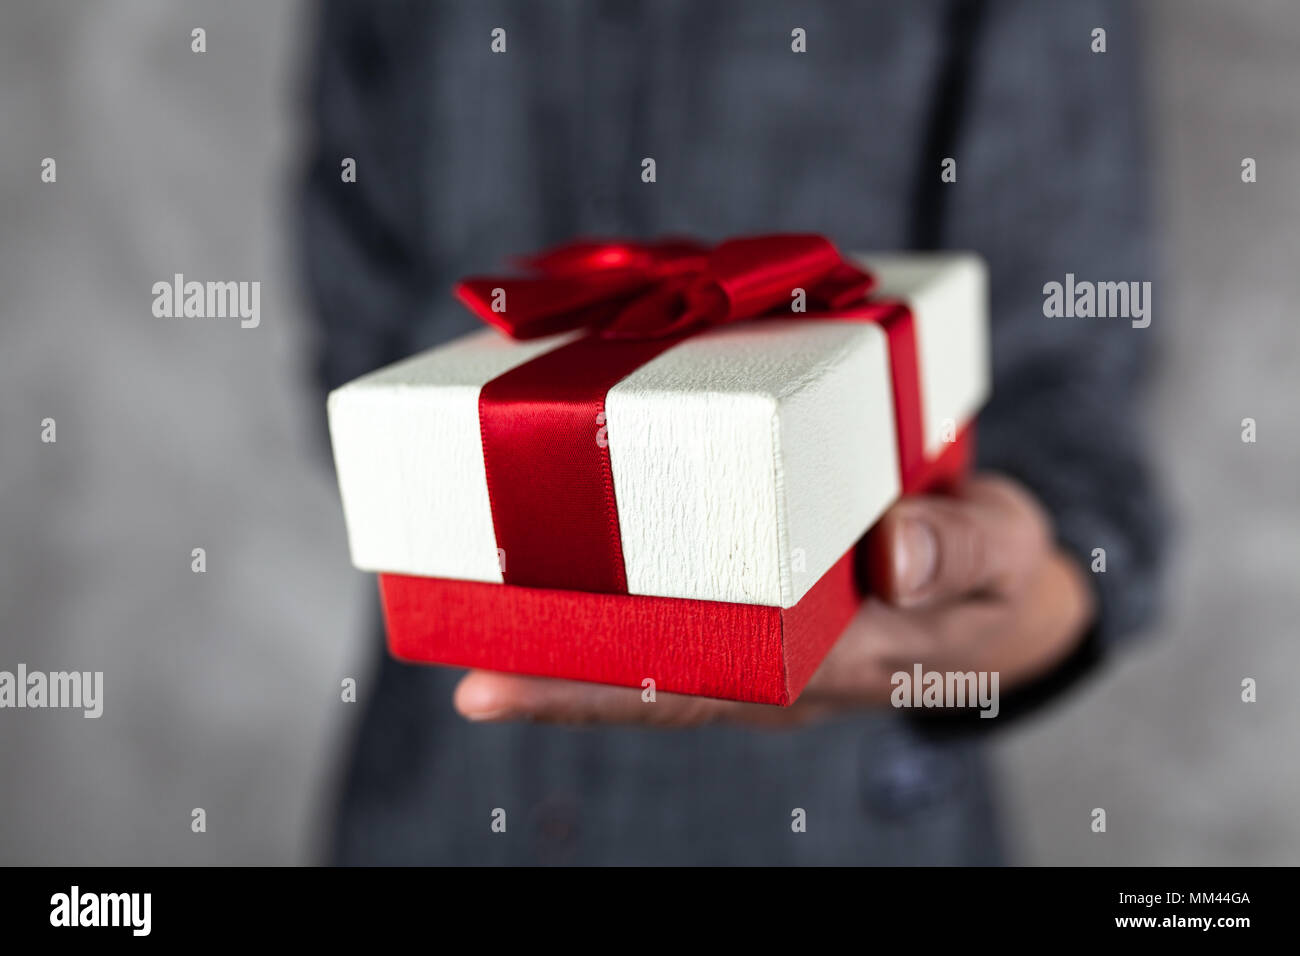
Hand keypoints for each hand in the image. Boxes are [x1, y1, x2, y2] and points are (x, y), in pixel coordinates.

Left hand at [453, 474, 1095, 727]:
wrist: (996, 592)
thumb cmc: (993, 569)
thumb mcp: (1003, 550)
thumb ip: (960, 550)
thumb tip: (897, 554)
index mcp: (828, 656)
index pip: (695, 685)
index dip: (594, 688)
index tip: (496, 686)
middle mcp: (778, 662)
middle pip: (652, 684)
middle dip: (556, 681)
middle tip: (463, 672)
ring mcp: (765, 642)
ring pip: (656, 658)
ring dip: (570, 649)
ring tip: (472, 625)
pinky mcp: (761, 611)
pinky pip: (681, 619)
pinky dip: (614, 613)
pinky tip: (555, 585)